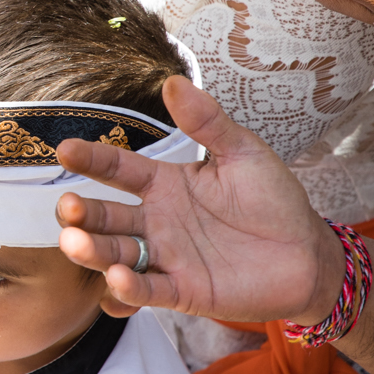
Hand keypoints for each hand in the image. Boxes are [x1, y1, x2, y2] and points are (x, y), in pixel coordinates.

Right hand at [52, 72, 343, 324]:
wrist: (308, 254)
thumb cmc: (274, 200)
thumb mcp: (243, 153)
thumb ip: (207, 122)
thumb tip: (173, 83)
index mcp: (164, 184)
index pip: (118, 169)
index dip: (92, 159)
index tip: (65, 150)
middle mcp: (156, 221)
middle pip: (106, 217)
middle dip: (82, 214)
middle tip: (67, 207)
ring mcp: (166, 257)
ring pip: (117, 254)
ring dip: (93, 251)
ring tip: (75, 243)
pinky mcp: (182, 291)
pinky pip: (149, 290)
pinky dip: (129, 289)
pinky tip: (117, 280)